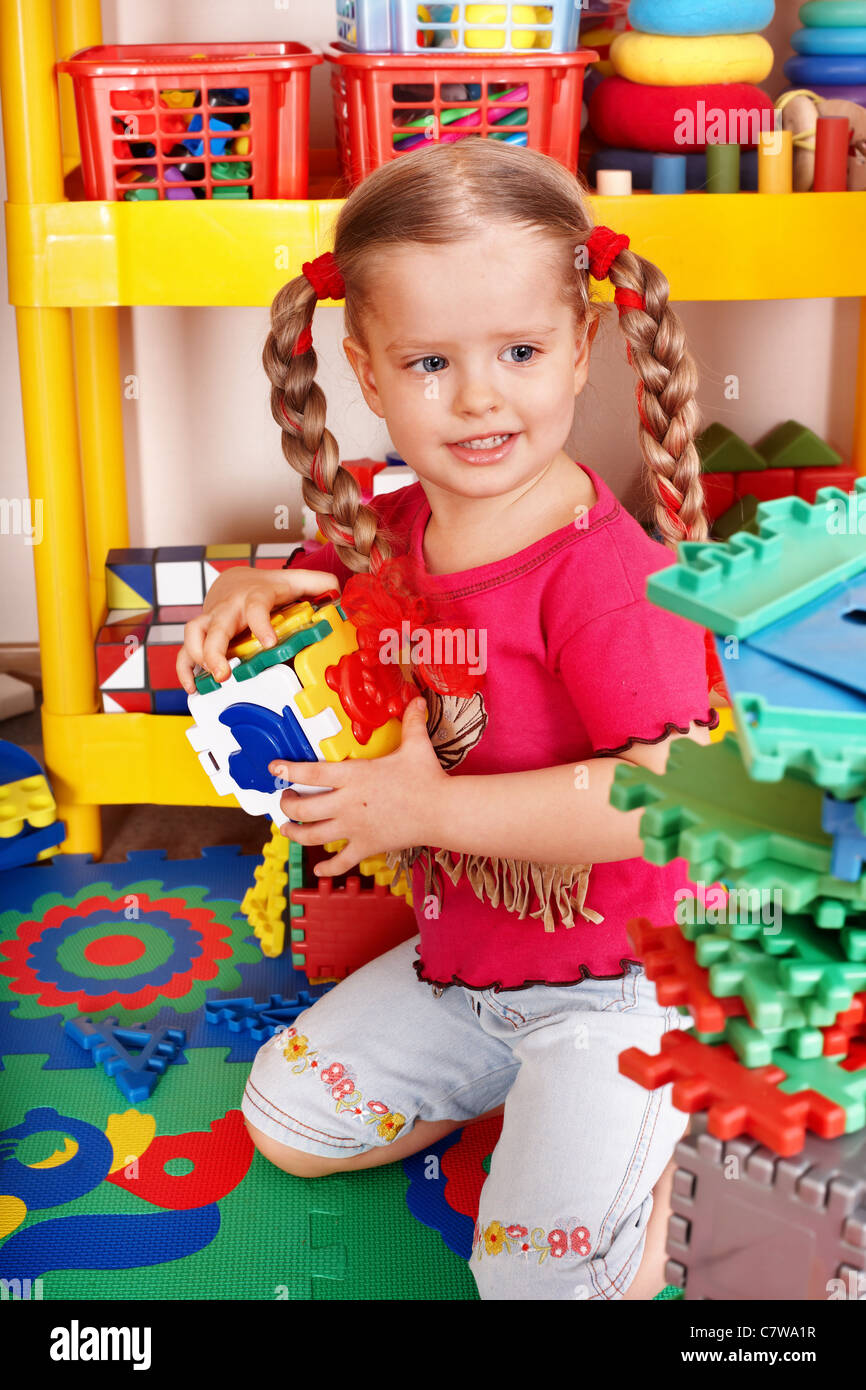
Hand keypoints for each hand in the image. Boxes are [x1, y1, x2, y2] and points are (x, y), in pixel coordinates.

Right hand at [176, 565, 338, 693]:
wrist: (235, 581)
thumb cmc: (267, 587)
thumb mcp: (294, 582)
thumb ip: (318, 585)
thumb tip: (340, 592)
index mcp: (254, 596)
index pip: (256, 606)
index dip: (261, 624)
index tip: (269, 643)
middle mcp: (229, 608)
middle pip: (216, 625)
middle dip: (215, 650)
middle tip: (224, 673)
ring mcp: (211, 620)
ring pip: (194, 635)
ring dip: (197, 658)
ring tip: (210, 681)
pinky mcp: (200, 635)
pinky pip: (184, 651)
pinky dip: (184, 669)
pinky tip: (193, 687)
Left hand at [269, 698, 446, 876]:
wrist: (441, 811)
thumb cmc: (427, 777)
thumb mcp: (416, 745)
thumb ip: (412, 721)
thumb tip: (416, 699)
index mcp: (353, 776)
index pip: (310, 773)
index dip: (287, 771)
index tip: (274, 768)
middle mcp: (347, 803)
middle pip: (301, 809)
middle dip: (285, 805)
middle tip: (285, 798)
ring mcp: (354, 827)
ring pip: (312, 836)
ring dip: (294, 833)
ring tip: (287, 828)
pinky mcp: (366, 846)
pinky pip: (340, 862)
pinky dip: (328, 868)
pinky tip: (321, 868)